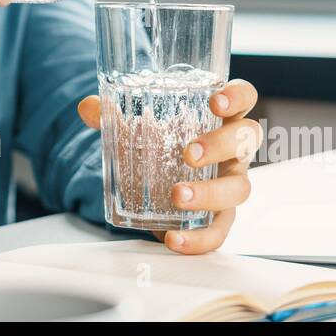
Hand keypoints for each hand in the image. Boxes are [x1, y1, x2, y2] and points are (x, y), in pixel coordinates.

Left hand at [77, 78, 260, 253]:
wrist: (156, 187)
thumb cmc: (158, 146)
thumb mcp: (135, 128)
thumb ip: (112, 115)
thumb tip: (87, 107)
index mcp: (219, 119)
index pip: (244, 98)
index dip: (237, 96)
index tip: (215, 101)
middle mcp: (233, 151)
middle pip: (247, 140)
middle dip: (221, 145)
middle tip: (189, 153)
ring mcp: (230, 185)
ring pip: (239, 188)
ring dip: (209, 193)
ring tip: (176, 195)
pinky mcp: (219, 220)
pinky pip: (219, 232)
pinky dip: (199, 239)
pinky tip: (174, 239)